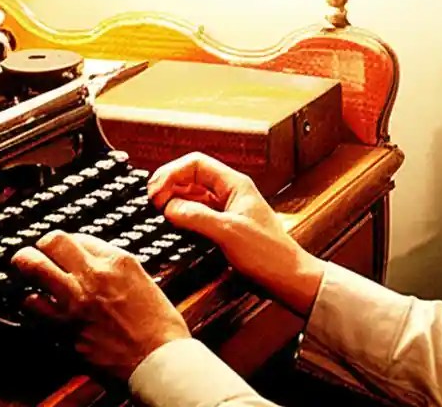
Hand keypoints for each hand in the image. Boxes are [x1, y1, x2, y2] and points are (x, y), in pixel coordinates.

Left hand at [11, 231, 190, 380]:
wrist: (158, 361)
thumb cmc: (159, 326)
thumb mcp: (142, 280)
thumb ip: (113, 267)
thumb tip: (92, 260)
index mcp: (117, 262)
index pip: (77, 237)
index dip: (67, 244)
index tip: (64, 251)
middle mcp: (93, 276)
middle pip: (50, 243)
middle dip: (39, 246)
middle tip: (35, 253)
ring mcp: (75, 302)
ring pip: (33, 269)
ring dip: (28, 271)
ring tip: (28, 274)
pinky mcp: (64, 327)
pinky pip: (34, 307)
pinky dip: (32, 303)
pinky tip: (37, 304)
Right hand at [148, 152, 325, 316]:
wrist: (287, 277)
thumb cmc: (269, 254)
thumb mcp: (228, 232)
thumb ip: (196, 217)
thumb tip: (168, 207)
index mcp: (234, 184)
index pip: (195, 163)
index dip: (172, 173)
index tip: (156, 191)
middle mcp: (229, 192)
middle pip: (191, 176)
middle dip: (170, 184)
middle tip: (153, 201)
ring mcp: (226, 208)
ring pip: (192, 194)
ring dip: (174, 199)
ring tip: (160, 211)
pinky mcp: (224, 225)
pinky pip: (197, 212)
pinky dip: (183, 214)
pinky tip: (174, 222)